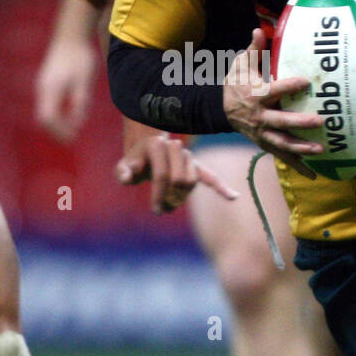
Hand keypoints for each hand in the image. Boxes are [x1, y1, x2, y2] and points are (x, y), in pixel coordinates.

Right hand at [34, 37, 99, 142]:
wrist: (72, 34)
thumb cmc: (80, 57)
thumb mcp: (84, 82)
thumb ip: (80, 103)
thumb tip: (77, 124)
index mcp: (50, 90)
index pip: (48, 119)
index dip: (59, 131)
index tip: (73, 137)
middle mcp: (42, 89)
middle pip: (43, 117)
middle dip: (56, 130)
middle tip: (72, 137)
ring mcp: (43, 85)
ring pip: (45, 110)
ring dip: (57, 122)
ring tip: (73, 128)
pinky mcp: (47, 81)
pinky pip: (48, 103)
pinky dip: (57, 113)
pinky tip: (70, 113)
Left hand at [116, 133, 238, 214]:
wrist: (149, 148)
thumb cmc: (135, 160)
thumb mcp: (123, 165)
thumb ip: (122, 171)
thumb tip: (128, 175)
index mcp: (156, 145)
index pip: (162, 175)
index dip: (159, 195)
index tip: (155, 209)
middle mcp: (174, 148)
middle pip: (179, 180)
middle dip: (170, 198)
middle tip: (159, 210)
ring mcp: (186, 157)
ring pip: (190, 182)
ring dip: (181, 198)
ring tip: (169, 207)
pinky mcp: (196, 166)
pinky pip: (210, 176)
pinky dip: (221, 187)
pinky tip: (233, 197)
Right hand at [223, 29, 323, 179]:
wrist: (220, 109)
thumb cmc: (236, 83)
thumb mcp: (241, 65)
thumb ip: (253, 50)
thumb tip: (259, 30)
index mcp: (255, 95)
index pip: (273, 91)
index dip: (289, 86)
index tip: (305, 81)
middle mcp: (259, 118)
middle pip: (280, 122)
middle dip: (299, 123)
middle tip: (320, 121)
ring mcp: (262, 134)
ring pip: (282, 143)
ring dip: (301, 148)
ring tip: (320, 149)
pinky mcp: (266, 144)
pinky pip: (282, 156)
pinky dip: (297, 166)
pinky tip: (313, 174)